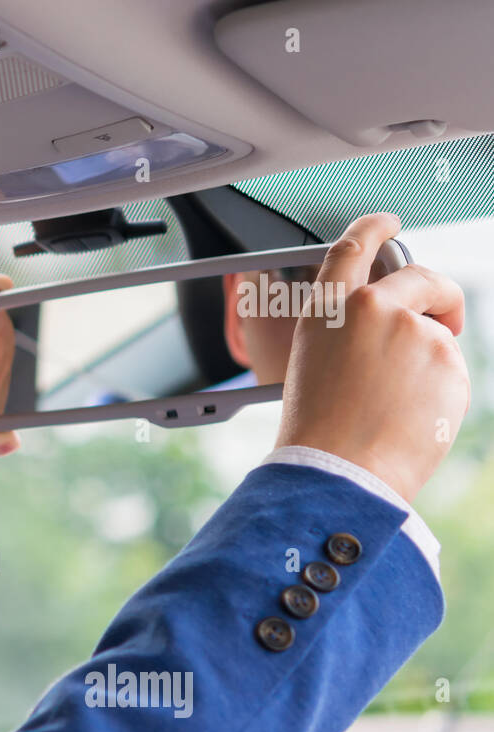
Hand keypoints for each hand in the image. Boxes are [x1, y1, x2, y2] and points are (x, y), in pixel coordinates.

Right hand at [275, 213, 469, 502]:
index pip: (352, 248)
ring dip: (430, 364)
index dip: (373, 228)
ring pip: (439, 336)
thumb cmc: (319, 433)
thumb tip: (405, 331)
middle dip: (440, 294)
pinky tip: (412, 419)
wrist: (338, 471)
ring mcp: (412, 329)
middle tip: (446, 318)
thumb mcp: (317, 367)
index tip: (389, 222)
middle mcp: (370, 308)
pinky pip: (453, 371)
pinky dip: (440, 394)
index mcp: (326, 310)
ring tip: (397, 410)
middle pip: (421, 277)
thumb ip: (353, 336)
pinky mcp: (446, 357)